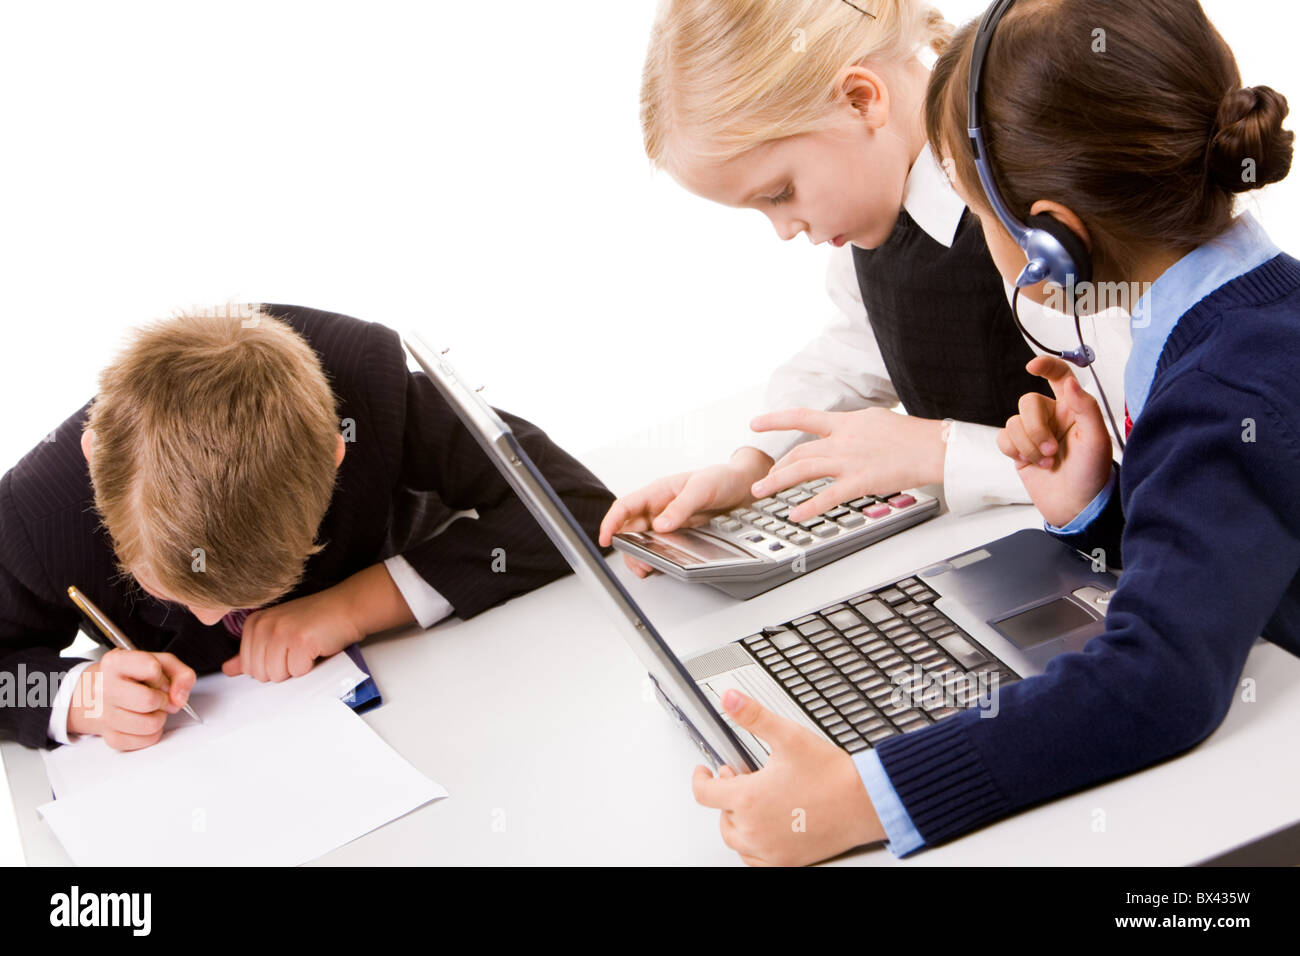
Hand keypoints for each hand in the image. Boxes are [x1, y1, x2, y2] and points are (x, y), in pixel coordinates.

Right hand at [66, 649, 195, 750]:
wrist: (100, 693)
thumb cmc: (133, 677)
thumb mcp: (160, 663)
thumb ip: (181, 674)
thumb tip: (179, 699)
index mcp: (115, 662)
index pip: (152, 668)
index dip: (163, 677)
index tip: (158, 680)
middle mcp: (103, 688)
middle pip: (149, 701)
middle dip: (162, 700)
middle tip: (158, 698)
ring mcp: (102, 714)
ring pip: (149, 725)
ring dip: (159, 718)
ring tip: (151, 710)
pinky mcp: (108, 736)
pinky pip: (144, 741)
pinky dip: (151, 734)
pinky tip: (144, 722)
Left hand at [222, 585, 363, 681]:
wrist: (347, 607)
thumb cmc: (317, 619)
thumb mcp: (279, 632)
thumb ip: (251, 651)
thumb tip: (228, 669)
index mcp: (254, 623)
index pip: (247, 666)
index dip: (270, 664)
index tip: (285, 648)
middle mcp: (264, 625)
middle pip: (260, 673)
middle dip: (282, 669)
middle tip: (297, 649)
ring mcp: (280, 632)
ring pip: (276, 675)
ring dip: (295, 668)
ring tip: (305, 648)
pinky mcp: (299, 641)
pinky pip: (296, 672)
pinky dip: (309, 666)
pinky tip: (315, 648)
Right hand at [597, 448, 772, 577]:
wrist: (744, 487)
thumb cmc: (722, 478)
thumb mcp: (701, 488)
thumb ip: (680, 506)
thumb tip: (660, 524)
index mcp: (658, 491)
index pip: (625, 506)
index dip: (611, 523)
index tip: (605, 539)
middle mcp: (659, 507)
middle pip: (630, 529)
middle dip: (626, 547)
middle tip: (636, 563)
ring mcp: (668, 522)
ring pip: (642, 541)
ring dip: (640, 555)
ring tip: (646, 568)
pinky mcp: (680, 534)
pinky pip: (660, 547)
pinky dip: (656, 558)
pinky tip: (658, 566)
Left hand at [692, 690, 885, 865]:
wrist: (865, 802)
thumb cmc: (832, 774)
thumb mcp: (788, 736)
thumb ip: (753, 716)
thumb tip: (730, 699)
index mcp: (749, 799)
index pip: (705, 793)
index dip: (700, 778)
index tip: (705, 771)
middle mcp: (755, 829)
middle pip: (720, 816)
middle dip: (725, 794)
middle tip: (740, 777)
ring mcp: (771, 849)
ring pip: (736, 839)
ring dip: (736, 820)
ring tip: (753, 801)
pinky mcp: (787, 861)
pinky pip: (755, 860)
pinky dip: (752, 845)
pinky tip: (764, 828)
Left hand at [749, 407, 945, 522]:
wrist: (934, 447)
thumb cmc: (912, 436)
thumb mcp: (876, 420)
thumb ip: (853, 428)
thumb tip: (841, 431)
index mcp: (846, 422)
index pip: (803, 416)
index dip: (776, 419)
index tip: (755, 422)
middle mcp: (842, 439)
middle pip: (798, 452)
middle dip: (776, 467)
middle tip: (761, 480)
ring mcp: (849, 460)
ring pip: (803, 470)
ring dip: (777, 482)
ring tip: (760, 492)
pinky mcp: (860, 481)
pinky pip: (828, 496)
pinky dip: (809, 506)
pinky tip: (795, 514)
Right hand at [997, 356, 1114, 527]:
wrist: (1076, 506)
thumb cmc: (1092, 474)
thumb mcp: (1097, 440)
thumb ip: (1086, 407)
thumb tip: (1071, 383)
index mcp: (1073, 408)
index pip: (1059, 376)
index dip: (1046, 366)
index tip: (1033, 367)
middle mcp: (1051, 417)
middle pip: (1027, 402)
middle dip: (1036, 428)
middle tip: (1051, 450)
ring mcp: (1033, 434)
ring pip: (1013, 422)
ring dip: (1028, 445)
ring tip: (1046, 462)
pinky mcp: (1018, 450)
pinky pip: (1003, 438)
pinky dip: (1014, 451)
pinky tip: (1030, 463)